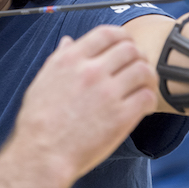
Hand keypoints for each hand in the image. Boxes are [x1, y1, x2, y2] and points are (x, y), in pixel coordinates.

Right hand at [12, 26, 158, 179]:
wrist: (42, 154)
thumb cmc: (38, 120)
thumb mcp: (42, 81)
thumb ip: (59, 58)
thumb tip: (68, 41)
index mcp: (70, 60)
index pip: (107, 33)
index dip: (123, 37)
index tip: (126, 46)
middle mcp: (90, 71)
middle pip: (130, 49)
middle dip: (138, 56)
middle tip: (137, 69)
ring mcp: (107, 93)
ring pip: (143, 70)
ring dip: (148, 77)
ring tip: (143, 87)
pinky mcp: (121, 116)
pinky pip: (148, 96)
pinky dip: (149, 99)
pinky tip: (142, 107)